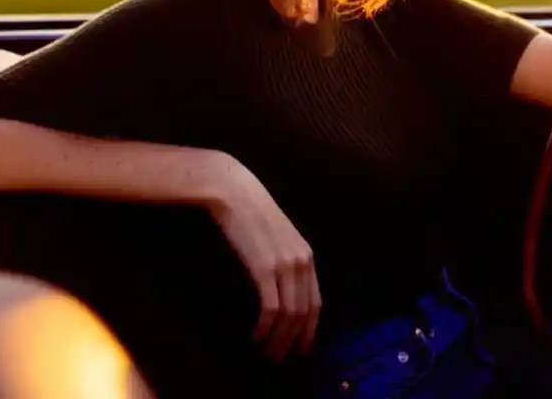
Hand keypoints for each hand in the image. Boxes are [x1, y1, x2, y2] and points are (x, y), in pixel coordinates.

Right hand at [210, 164, 321, 360]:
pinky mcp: (265, 268)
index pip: (316, 302)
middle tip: (281, 358)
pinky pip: (271, 308)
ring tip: (267, 353)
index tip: (301, 348)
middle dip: (294, 340)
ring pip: (289, 314)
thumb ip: (284, 262)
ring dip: (279, 339)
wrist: (235, 193)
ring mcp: (285, 265)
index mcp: (308, 256)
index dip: (310, 329)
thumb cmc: (251, 215)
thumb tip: (281, 291)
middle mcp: (302, 262)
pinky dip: (265, 328)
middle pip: (305, 313)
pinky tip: (256, 337)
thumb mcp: (277, 240)